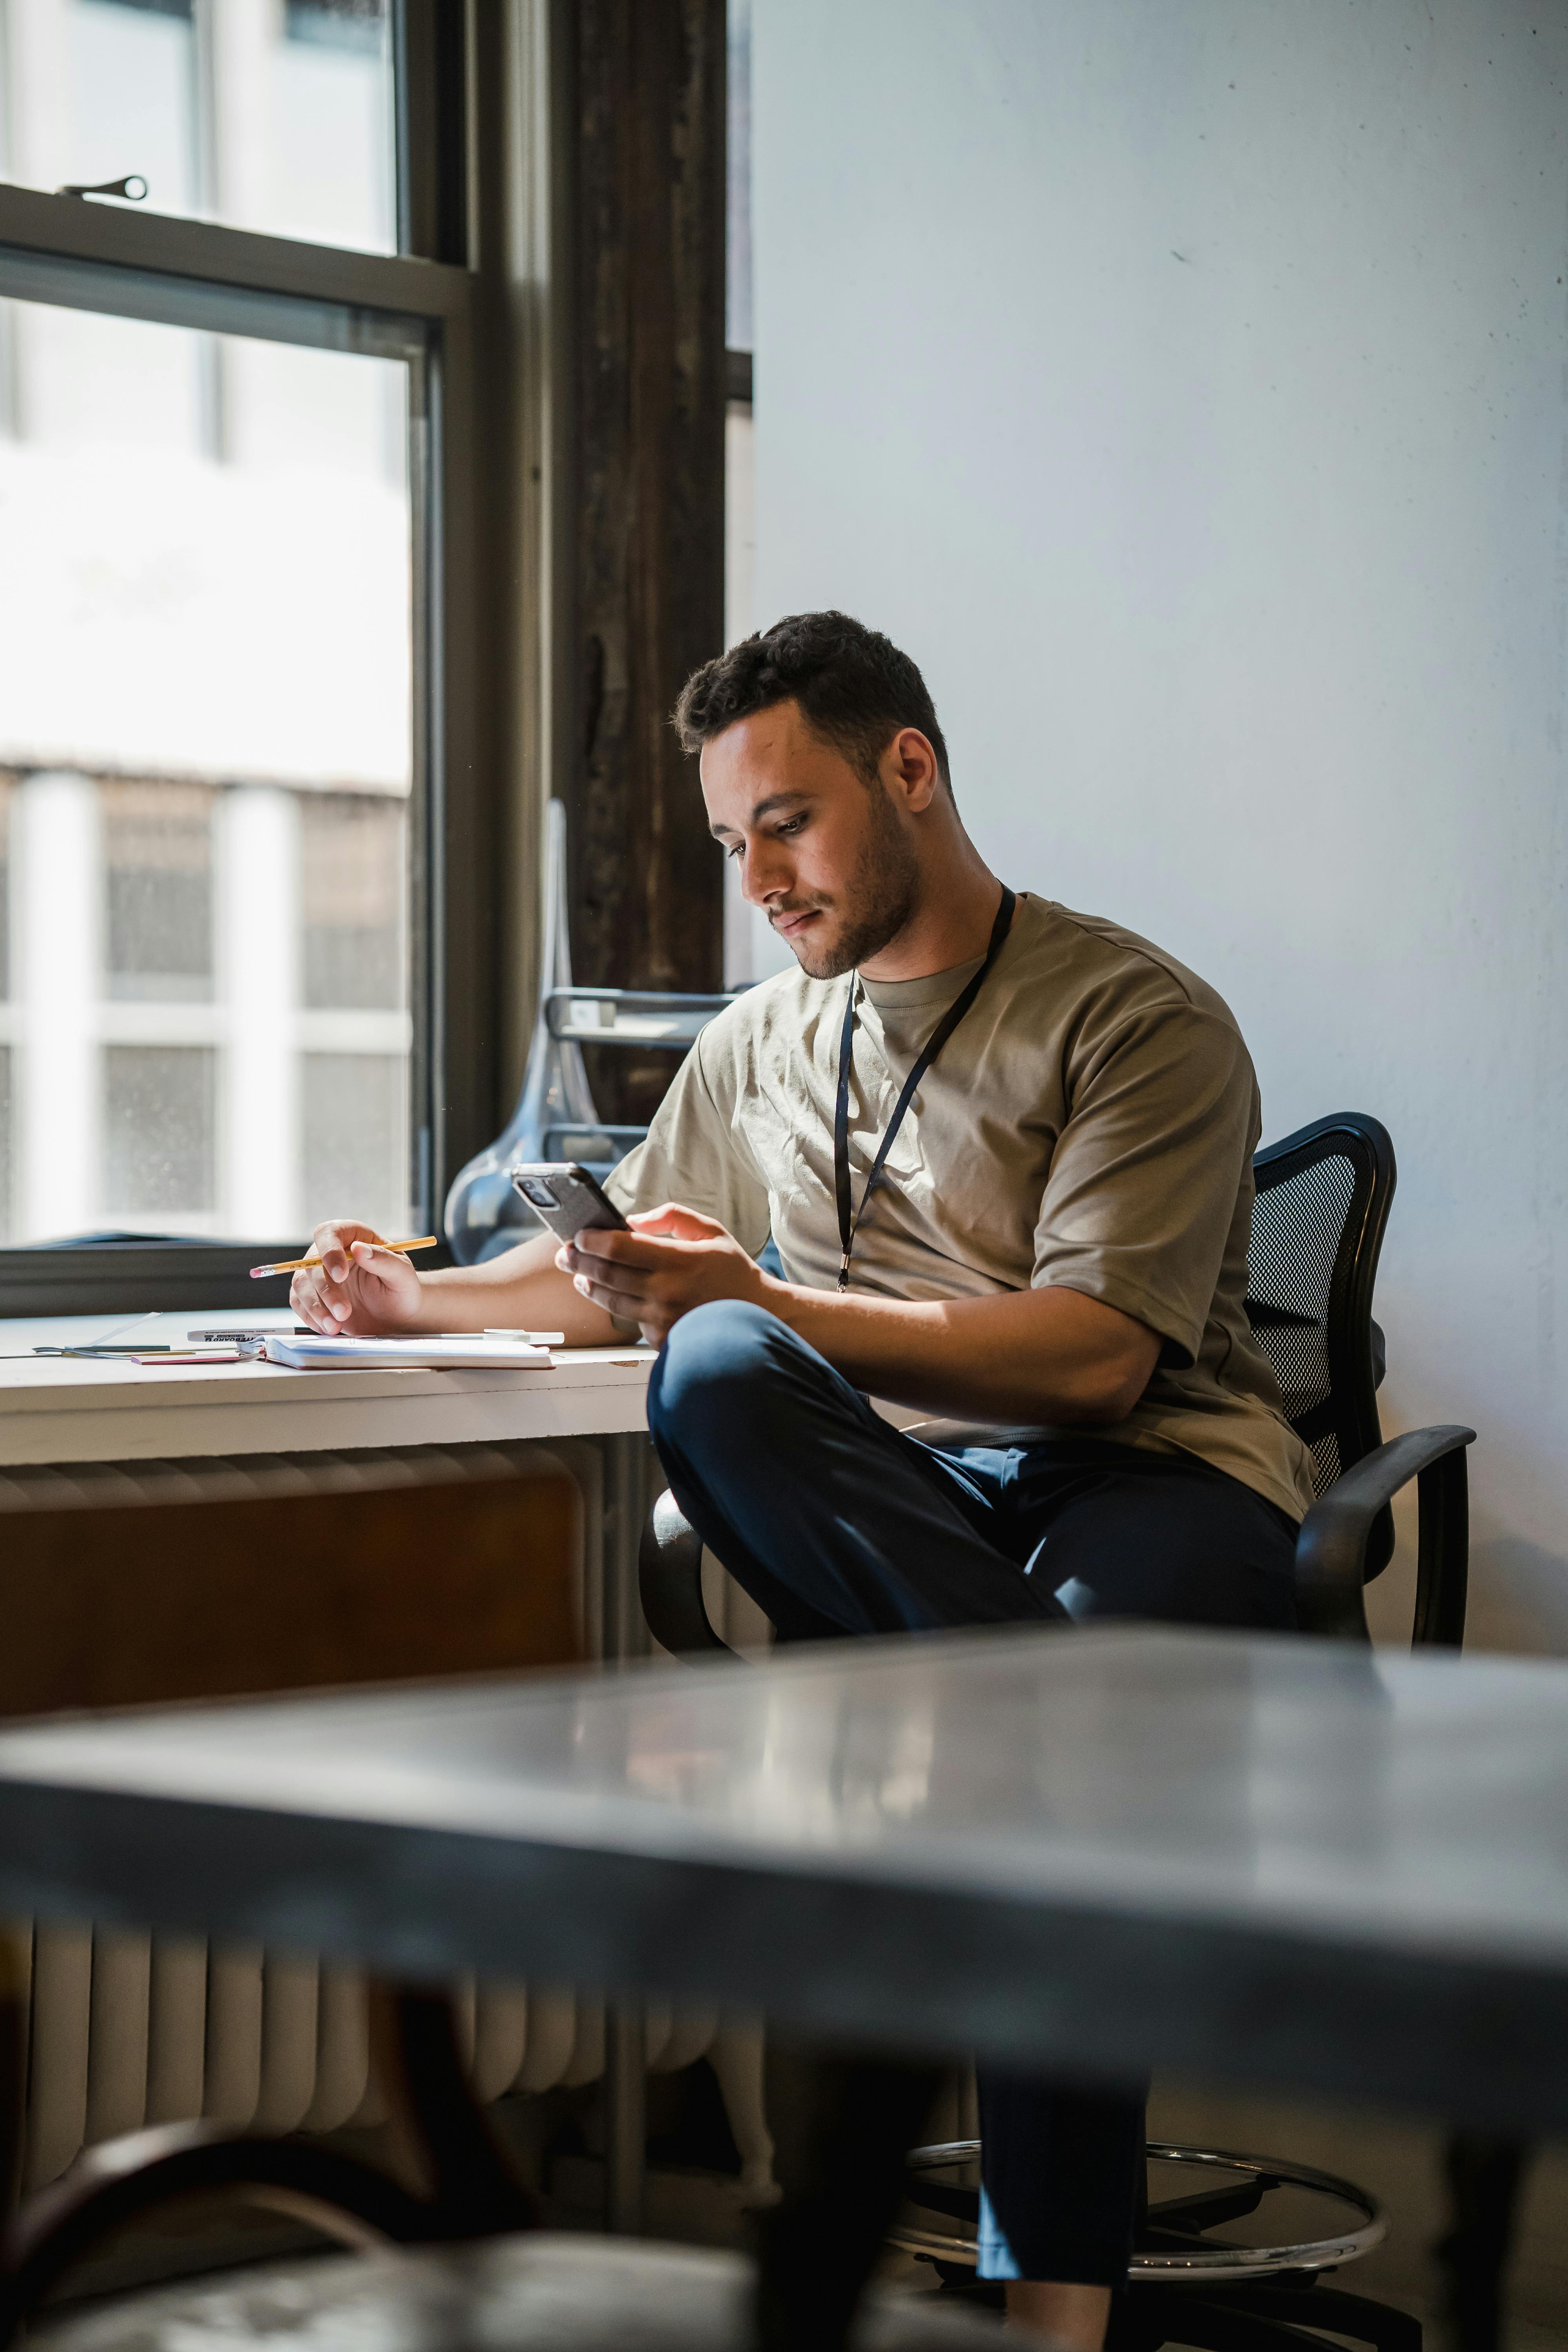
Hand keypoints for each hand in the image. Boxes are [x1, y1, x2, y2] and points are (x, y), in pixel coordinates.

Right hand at [290, 1221, 424, 1334]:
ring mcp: (319, 1274)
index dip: (330, 1251)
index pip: (330, 1233)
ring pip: (301, 1284)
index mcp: (354, 1237)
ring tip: (335, 1326)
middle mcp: (331, 1252)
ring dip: (315, 1307)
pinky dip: (310, 1317)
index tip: (340, 1275)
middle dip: (326, 1290)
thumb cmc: (401, 1289)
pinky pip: (299, 1303)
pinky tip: (329, 1327)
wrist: (396, 1315)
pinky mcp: (313, 1295)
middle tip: (344, 1311)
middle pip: (312, 1263)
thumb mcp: (402, 1274)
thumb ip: (384, 1260)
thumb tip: (359, 1249)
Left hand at [556, 1204, 768, 1345]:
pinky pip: (630, 1321)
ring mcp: (662, 1319)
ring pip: (610, 1301)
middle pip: (606, 1274)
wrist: (759, 1316)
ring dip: (589, 1285)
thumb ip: (671, 1217)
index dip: (592, 1239)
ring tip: (580, 1275)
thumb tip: (631, 1220)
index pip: (620, 1247)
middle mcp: (667, 1291)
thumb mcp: (711, 1231)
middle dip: (578, 1261)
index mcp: (679, 1260)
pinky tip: (611, 1295)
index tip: (580, 1234)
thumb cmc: (733, 1272)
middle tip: (566, 1253)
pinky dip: (618, 1306)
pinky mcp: (662, 1339)